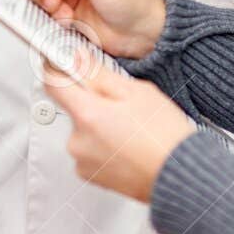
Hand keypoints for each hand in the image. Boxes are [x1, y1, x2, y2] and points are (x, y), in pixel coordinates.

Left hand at [46, 64, 192, 201]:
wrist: (180, 175)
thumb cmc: (163, 136)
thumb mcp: (136, 92)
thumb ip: (99, 74)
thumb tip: (76, 58)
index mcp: (87, 115)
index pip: (53, 84)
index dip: (58, 69)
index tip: (66, 64)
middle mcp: (77, 141)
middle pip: (73, 108)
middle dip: (93, 102)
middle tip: (123, 104)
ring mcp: (83, 161)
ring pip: (83, 130)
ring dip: (99, 125)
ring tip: (131, 129)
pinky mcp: (91, 175)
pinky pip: (89, 151)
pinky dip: (103, 145)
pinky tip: (127, 145)